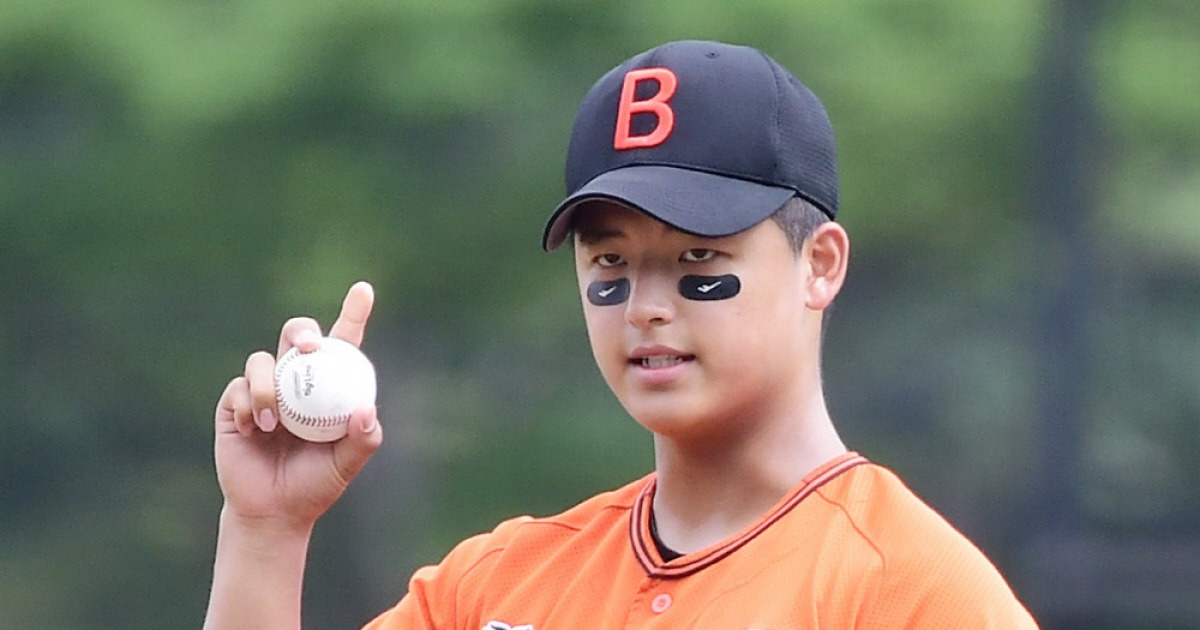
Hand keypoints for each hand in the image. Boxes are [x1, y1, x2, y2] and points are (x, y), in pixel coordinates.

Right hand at [213, 281, 382, 530]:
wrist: (274, 511)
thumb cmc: (316, 484)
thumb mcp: (346, 465)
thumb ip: (363, 439)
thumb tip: (366, 411)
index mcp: (330, 386)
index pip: (343, 342)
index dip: (353, 312)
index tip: (364, 289)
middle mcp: (297, 380)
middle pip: (297, 335)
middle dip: (303, 332)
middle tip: (310, 347)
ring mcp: (265, 389)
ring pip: (263, 360)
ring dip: (269, 384)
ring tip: (274, 420)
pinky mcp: (236, 403)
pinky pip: (239, 388)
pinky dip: (251, 405)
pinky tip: (257, 428)